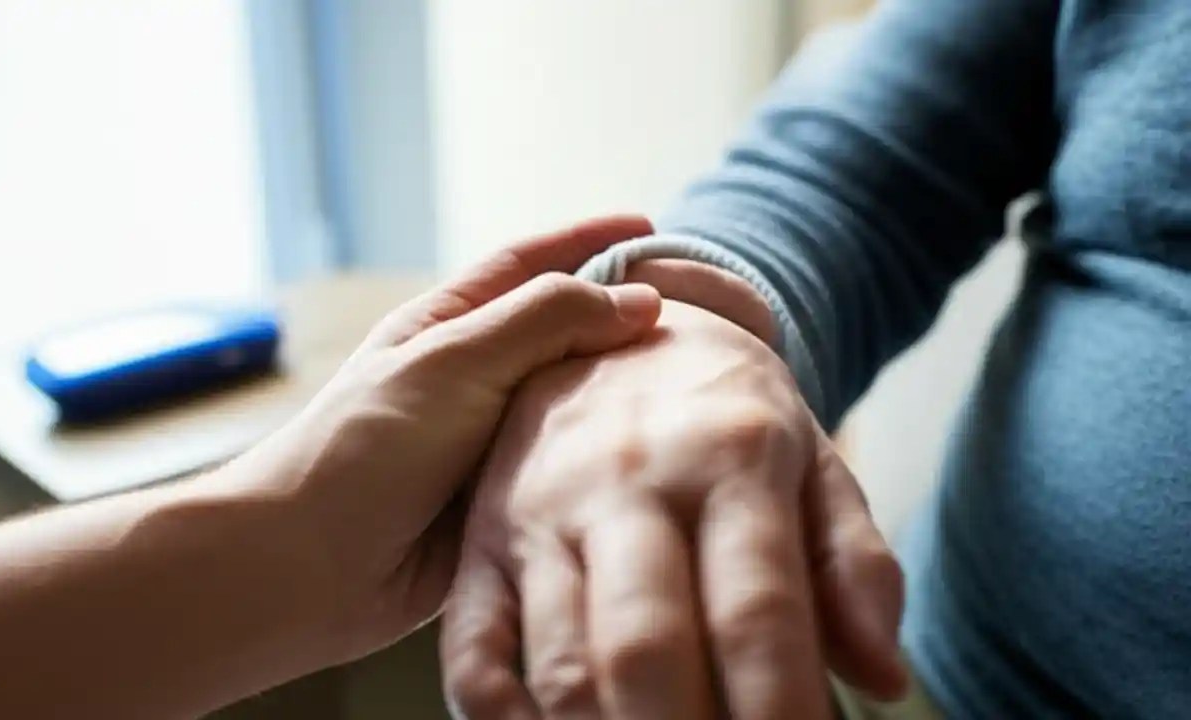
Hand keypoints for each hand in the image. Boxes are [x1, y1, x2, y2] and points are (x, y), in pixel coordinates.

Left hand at [230, 216, 662, 664]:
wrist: (310, 564)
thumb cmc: (367, 446)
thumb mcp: (458, 359)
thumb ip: (548, 321)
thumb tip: (639, 301)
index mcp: (451, 325)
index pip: (531, 265)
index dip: (590, 241)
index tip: (652, 231)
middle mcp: (475, 377)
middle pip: (562, 334)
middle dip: (620, 321)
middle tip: (696, 317)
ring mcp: (490, 441)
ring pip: (573, 407)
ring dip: (621, 397)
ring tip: (691, 387)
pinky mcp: (504, 503)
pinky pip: (568, 473)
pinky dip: (606, 464)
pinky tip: (652, 462)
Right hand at [440, 295, 906, 718]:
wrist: (625, 318)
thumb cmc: (731, 412)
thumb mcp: (812, 459)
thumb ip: (854, 563)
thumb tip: (884, 679)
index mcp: (729, 458)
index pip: (758, 611)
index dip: (784, 712)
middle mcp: (627, 482)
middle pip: (647, 644)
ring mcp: (543, 510)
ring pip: (560, 656)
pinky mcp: (486, 536)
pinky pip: (473, 647)